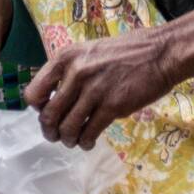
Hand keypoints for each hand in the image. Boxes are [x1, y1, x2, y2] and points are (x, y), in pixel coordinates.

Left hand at [24, 7, 193, 150]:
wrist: (160, 52)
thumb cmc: (127, 52)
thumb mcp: (90, 52)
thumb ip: (70, 71)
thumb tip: (53, 99)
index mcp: (66, 57)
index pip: (33, 93)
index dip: (38, 109)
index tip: (48, 112)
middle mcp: (76, 73)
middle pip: (48, 116)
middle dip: (51, 132)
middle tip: (58, 136)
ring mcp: (94, 90)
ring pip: (67, 129)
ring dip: (68, 140)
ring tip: (76, 140)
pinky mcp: (112, 106)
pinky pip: (88, 133)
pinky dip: (86, 142)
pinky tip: (90, 141)